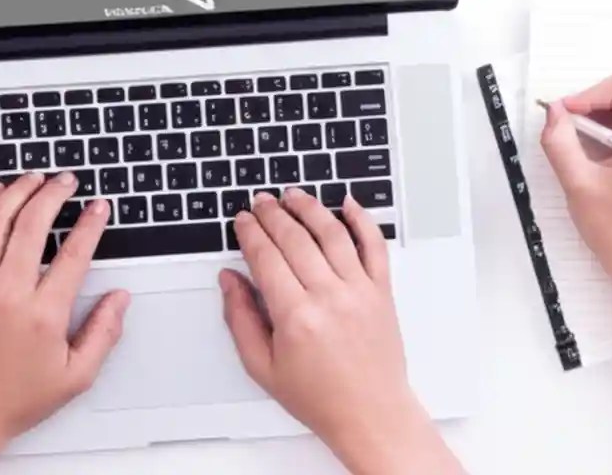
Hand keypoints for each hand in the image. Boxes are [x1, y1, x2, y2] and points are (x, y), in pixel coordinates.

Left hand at [0, 172, 129, 474]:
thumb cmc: (14, 399)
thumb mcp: (75, 377)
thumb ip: (103, 334)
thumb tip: (119, 300)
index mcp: (42, 314)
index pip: (73, 254)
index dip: (90, 224)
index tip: (98, 207)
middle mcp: (8, 293)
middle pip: (32, 225)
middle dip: (53, 194)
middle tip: (67, 181)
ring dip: (17, 192)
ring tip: (34, 177)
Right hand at [220, 189, 461, 474]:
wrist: (371, 415)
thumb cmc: (320, 398)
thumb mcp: (263, 367)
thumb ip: (241, 319)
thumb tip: (229, 281)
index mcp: (296, 317)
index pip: (266, 258)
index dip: (250, 233)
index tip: (242, 220)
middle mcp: (329, 297)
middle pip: (295, 238)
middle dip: (273, 214)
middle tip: (260, 202)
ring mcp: (359, 291)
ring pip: (333, 233)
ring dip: (310, 208)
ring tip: (293, 196)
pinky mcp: (382, 292)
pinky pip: (375, 246)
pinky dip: (363, 220)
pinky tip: (349, 203)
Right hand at [540, 70, 611, 277]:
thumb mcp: (577, 183)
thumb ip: (560, 141)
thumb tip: (553, 109)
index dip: (588, 95)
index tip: (565, 119)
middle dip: (593, 104)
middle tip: (569, 130)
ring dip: (600, 114)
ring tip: (581, 143)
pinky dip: (611, 124)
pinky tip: (596, 149)